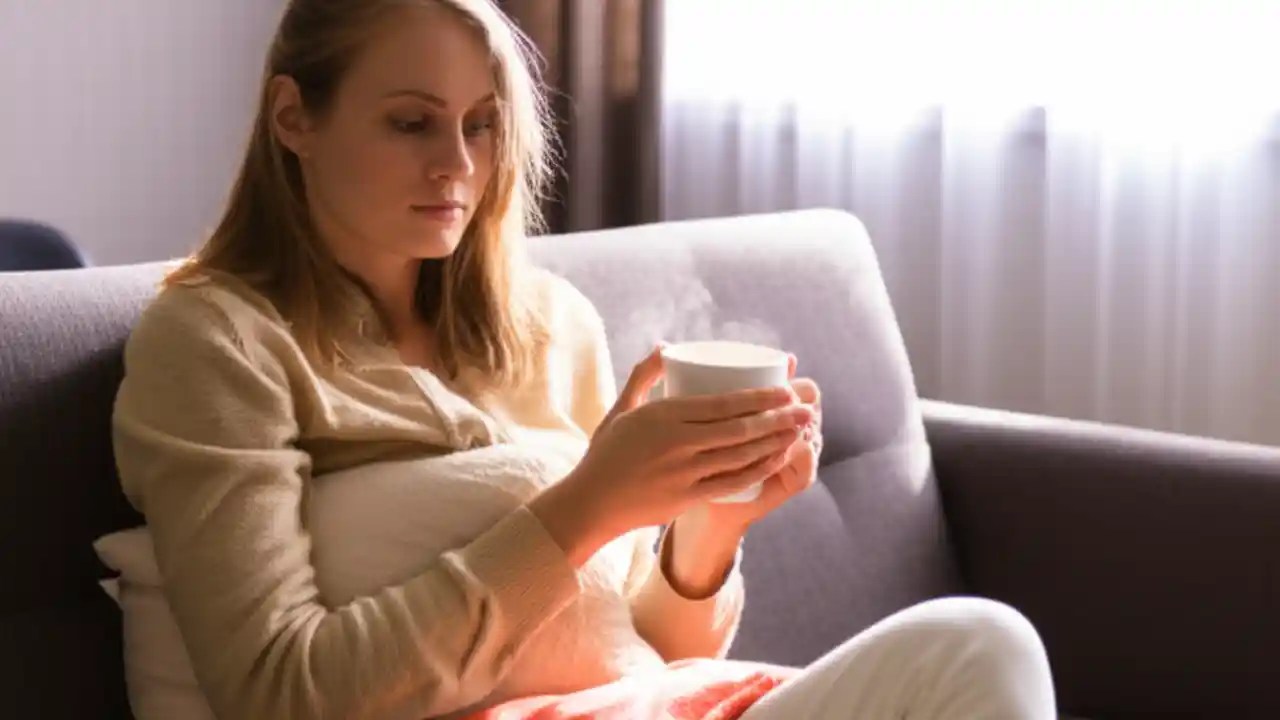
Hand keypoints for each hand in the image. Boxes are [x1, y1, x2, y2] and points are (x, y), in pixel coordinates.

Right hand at [532, 344, 814, 561]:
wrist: (591, 503)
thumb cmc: (607, 452)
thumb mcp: (622, 408)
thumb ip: (644, 375)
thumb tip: (666, 345)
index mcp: (662, 416)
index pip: (721, 404)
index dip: (759, 398)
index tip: (785, 390)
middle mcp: (676, 443)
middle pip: (739, 429)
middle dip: (778, 418)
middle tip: (805, 409)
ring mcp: (683, 473)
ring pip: (740, 456)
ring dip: (775, 443)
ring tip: (800, 431)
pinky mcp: (687, 497)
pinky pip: (732, 482)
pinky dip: (758, 470)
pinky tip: (777, 460)